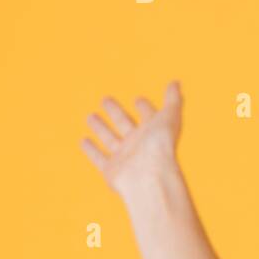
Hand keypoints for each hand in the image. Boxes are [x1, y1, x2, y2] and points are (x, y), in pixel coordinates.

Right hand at [80, 80, 183, 199]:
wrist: (149, 175)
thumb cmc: (161, 145)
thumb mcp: (169, 116)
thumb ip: (172, 99)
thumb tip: (175, 82)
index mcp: (154, 131)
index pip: (149, 116)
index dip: (145, 107)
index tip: (138, 99)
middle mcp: (139, 143)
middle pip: (124, 123)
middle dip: (115, 112)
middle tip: (105, 99)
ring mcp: (124, 156)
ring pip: (109, 138)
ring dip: (100, 127)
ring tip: (90, 116)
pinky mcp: (111, 170)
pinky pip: (99, 158)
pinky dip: (91, 150)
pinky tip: (83, 141)